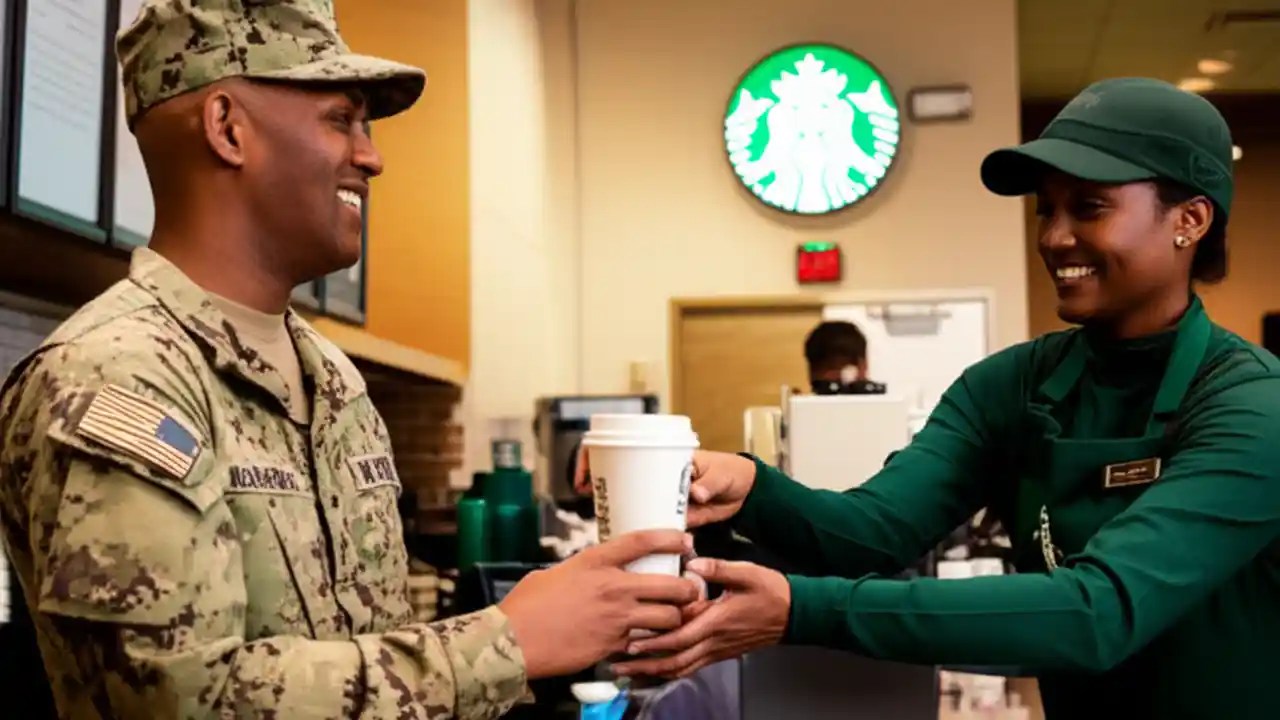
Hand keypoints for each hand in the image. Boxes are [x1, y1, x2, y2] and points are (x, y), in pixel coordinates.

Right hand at [499, 530, 701, 678]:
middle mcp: (612, 587)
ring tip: (672, 619)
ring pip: (668, 618)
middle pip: (671, 585)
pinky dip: (649, 641)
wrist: (512, 642)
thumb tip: (588, 572)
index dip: (670, 538)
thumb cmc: (525, 607)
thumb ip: (579, 571)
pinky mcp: (613, 645)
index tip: (686, 540)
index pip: (642, 541)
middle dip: (688, 589)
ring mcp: (616, 618)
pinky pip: (644, 641)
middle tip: (690, 591)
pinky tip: (645, 640)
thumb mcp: (552, 574)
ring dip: (674, 619)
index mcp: (594, 562)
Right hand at [573, 449, 757, 527]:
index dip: (596, 455)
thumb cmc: (733, 473)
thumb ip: (710, 484)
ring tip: (598, 515)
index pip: (623, 446)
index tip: (586, 472)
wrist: (747, 493)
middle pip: (618, 472)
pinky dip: (634, 526)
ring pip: (629, 497)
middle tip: (585, 491)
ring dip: (613, 505)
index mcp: (665, 458)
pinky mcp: (670, 514)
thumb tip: (696, 494)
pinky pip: (647, 520)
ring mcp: (661, 494)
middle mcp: (657, 474)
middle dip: (597, 480)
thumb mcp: (721, 474)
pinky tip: (622, 536)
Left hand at [611, 558, 789, 679]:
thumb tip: (692, 560)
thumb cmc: (771, 592)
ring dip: (655, 671)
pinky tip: (657, 668)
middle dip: (646, 663)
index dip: (655, 641)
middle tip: (619, 663)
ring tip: (631, 671)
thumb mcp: (748, 572)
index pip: (681, 636)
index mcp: (718, 620)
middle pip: (676, 659)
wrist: (794, 614)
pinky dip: (672, 669)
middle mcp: (715, 640)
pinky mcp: (721, 652)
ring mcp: (718, 649)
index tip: (632, 641)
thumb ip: (719, 568)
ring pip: (682, 667)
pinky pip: (692, 666)